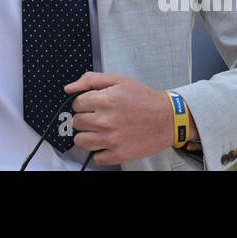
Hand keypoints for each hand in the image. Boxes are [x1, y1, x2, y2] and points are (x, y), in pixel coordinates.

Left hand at [66, 72, 192, 165]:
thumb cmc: (143, 98)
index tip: (93, 104)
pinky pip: (96, 157)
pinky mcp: (118, 155)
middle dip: (85, 118)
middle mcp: (105, 121)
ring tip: (100, 131)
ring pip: (81, 141)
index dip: (84, 103)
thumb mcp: (118, 80)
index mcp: (105, 100)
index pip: (76, 104)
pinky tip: (109, 142)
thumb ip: (90, 80)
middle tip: (98, 117)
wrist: (168, 119)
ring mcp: (111, 140)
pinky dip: (100, 151)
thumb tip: (68, 89)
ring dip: (88, 136)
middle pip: (77, 123)